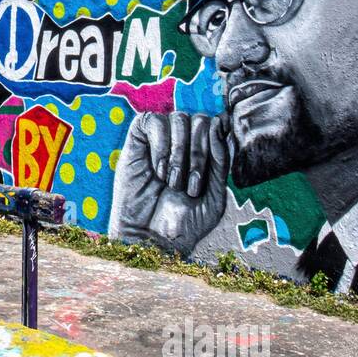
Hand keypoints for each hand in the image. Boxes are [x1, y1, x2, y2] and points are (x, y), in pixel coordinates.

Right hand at [108, 111, 229, 255]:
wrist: (153, 239)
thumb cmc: (185, 222)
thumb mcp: (215, 195)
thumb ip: (220, 160)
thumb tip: (219, 121)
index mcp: (205, 154)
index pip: (217, 125)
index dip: (218, 136)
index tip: (212, 165)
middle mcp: (184, 143)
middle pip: (200, 120)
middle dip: (199, 153)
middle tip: (189, 186)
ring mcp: (160, 141)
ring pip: (179, 118)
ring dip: (179, 152)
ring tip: (172, 181)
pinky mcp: (136, 141)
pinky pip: (152, 121)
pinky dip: (160, 145)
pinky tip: (158, 170)